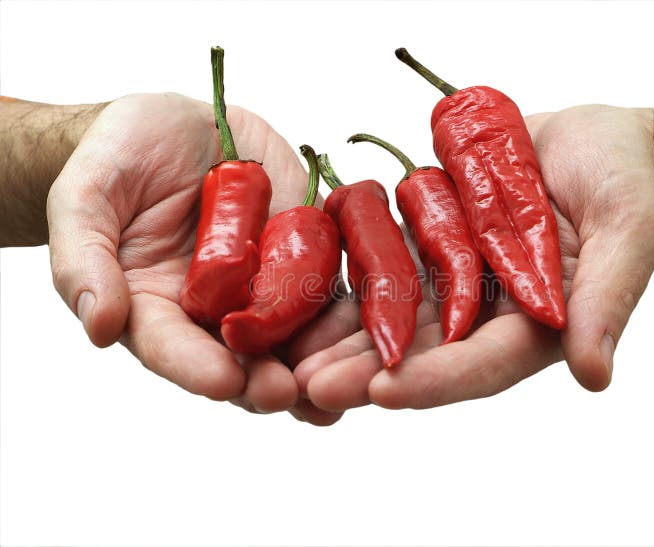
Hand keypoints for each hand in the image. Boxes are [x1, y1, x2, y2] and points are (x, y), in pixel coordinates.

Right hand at [46, 93, 356, 421]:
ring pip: (299, 334)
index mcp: (159, 312)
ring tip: (348, 379)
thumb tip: (98, 325)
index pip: (175, 351)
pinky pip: (335, 282)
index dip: (197, 368)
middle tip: (294, 394)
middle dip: (271, 380)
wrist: (170, 129)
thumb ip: (84, 262)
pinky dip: (357, 305)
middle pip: (246, 360)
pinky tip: (379, 320)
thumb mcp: (84, 203)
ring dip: (325, 359)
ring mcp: (267, 285)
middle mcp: (218, 312)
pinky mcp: (307, 251)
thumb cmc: (114, 165)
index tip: (225, 382)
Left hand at [291, 104, 653, 414]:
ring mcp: (453, 273)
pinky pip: (383, 258)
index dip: (437, 379)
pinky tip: (296, 284)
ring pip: (391, 311)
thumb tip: (594, 375)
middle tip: (310, 387)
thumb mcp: (628, 232)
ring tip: (288, 350)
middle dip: (367, 370)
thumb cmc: (625, 182)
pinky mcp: (428, 237)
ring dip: (342, 332)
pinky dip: (344, 273)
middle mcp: (486, 310)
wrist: (594, 140)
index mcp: (536, 325)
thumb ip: (609, 299)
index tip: (386, 392)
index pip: (484, 364)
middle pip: (424, 350)